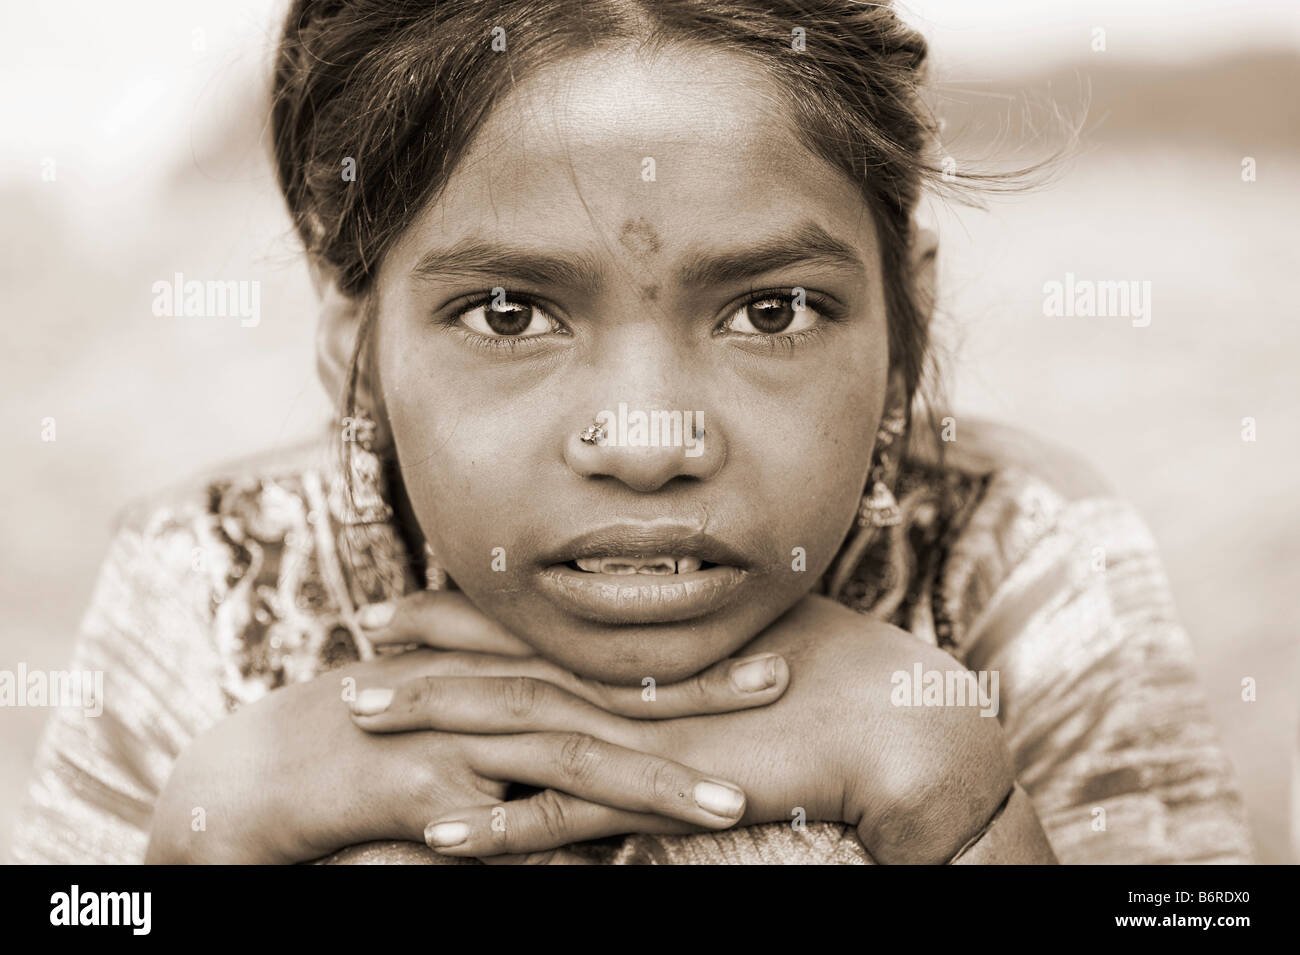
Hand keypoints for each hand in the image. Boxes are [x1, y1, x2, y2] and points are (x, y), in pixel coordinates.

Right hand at [145, 591, 789, 863]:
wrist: (272, 769)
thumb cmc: (380, 749)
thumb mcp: (464, 730)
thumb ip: (534, 745)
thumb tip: (596, 792)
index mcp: (511, 663)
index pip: (613, 656)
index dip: (686, 653)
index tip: (758, 643)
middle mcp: (494, 687)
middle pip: (609, 688)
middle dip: (696, 690)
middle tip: (778, 682)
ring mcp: (461, 734)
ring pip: (573, 750)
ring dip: (653, 776)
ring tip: (729, 797)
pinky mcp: (426, 789)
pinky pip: (505, 820)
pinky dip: (556, 835)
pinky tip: (615, 858)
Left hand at [370, 594, 1015, 863]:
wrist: (887, 718)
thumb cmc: (830, 675)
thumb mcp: (740, 646)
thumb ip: (681, 650)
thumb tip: (650, 650)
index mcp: (641, 637)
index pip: (532, 618)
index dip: (460, 611)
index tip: (401, 606)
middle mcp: (625, 675)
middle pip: (503, 661)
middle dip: (422, 657)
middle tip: (354, 653)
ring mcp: (634, 731)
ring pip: (511, 724)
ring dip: (432, 722)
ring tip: (361, 718)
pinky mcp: (656, 788)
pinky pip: (560, 815)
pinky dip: (497, 827)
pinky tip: (438, 834)